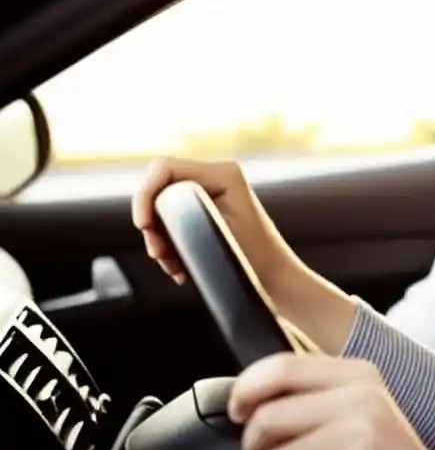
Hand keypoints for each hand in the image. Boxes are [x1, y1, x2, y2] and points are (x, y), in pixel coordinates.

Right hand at [132, 157, 297, 286]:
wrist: (276, 280)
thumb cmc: (254, 261)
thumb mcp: (216, 235)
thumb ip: (182, 220)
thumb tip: (153, 219)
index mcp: (223, 173)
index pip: (164, 169)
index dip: (144, 194)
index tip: (143, 227)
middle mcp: (215, 176)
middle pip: (160, 188)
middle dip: (153, 224)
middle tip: (159, 254)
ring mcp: (211, 193)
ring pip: (162, 208)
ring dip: (160, 239)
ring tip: (173, 267)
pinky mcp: (206, 211)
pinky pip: (172, 221)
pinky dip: (169, 245)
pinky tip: (179, 267)